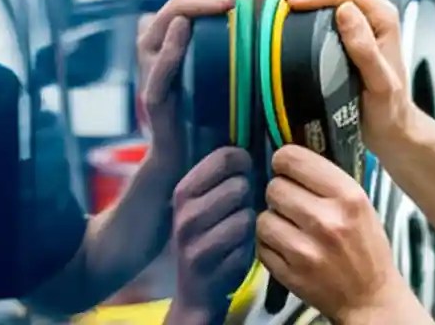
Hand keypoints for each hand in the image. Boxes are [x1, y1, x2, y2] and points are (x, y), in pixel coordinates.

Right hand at [137, 0, 240, 176]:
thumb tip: (259, 19)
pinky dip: (171, 45)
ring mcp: (152, 75)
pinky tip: (184, 26)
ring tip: (221, 3)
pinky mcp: (152, 98)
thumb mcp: (224, 75)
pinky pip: (159, 67)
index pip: (183, 2)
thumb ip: (229, 48)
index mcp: (171, 45)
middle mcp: (156, 54)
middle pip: (173, 7)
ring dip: (191, 7)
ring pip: (161, 26)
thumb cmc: (215, 119)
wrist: (194, 163)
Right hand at [169, 147, 254, 321]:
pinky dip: (250, 246)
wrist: (195, 289)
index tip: (244, 173)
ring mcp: (196, 240)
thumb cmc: (207, 237)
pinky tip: (238, 251)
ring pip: (247, 214)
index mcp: (183, 190)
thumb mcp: (202, 203)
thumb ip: (219, 176)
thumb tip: (249, 145)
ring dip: (250, 222)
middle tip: (240, 208)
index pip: (225, 157)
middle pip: (240, 185)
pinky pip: (249, 243)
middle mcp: (185, 213)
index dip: (244, 163)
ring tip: (239, 230)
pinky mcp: (211, 263)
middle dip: (248, 196)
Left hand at [256, 146, 408, 322]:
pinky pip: (261, 245)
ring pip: (263, 217)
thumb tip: (288, 157)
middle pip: (274, 187)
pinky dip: (270, 245)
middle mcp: (326, 221)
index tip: (286, 169)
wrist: (370, 299)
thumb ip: (327, 180)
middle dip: (280, 193)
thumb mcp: (360, 204)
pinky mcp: (289, 274)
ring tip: (290, 228)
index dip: (284, 162)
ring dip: (273, 221)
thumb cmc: (365, 247)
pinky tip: (287, 248)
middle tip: (292, 204)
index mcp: (348, 197)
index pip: (293, 159)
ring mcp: (305, 250)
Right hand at [283, 0, 413, 149]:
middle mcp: (375, 13)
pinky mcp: (351, 29)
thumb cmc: (386, 108)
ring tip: (283, 2)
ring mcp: (363, 20)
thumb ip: (364, 48)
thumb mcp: (378, 83)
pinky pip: (329, 5)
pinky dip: (310, 3)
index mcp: (384, 18)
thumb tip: (344, 10)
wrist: (390, 125)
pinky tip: (293, 11)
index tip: (291, 1)